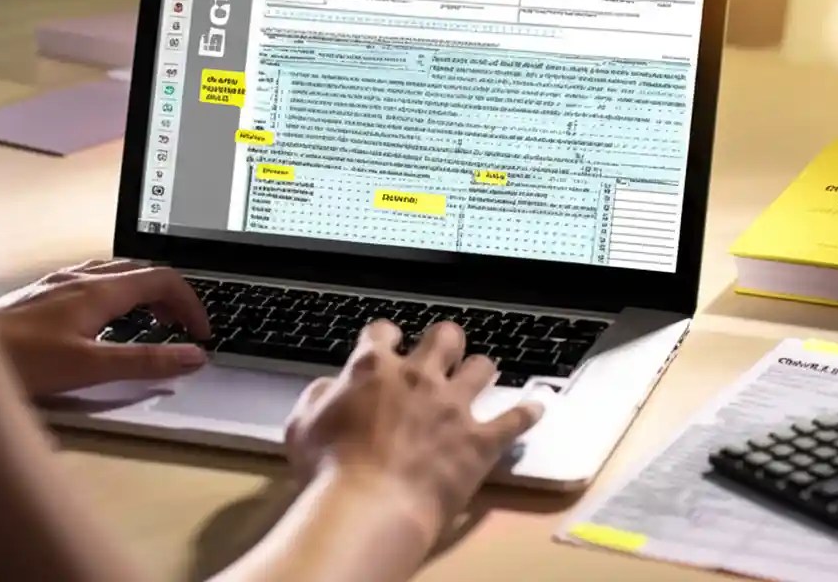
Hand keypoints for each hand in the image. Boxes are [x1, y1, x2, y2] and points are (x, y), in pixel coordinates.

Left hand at [0, 260, 211, 396]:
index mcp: (97, 290)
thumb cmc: (17, 362)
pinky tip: (104, 321)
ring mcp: (57, 284)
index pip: (163, 278)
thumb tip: (192, 357)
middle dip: (172, 297)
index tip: (202, 334)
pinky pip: (92, 282)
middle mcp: (79, 279)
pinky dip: (117, 296)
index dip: (191, 303)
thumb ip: (145, 362)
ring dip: (145, 293)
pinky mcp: (40, 296)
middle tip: (184, 330)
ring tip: (153, 322)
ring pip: (116, 274)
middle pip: (142, 272)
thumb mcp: (90, 367)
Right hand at [283, 320, 542, 541]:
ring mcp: (453, 406)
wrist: (368, 506)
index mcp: (373, 368)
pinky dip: (527, 413)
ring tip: (480, 377)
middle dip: (444, 341)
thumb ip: (318, 397)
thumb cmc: (328, 470)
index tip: (386, 344)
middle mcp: (418, 376)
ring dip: (481, 371)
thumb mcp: (301, 426)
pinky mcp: (480, 439)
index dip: (385, 337)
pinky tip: (535, 408)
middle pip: (444, 336)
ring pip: (483, 367)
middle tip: (442, 353)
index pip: (382, 332)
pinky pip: (515, 418)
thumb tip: (330, 387)